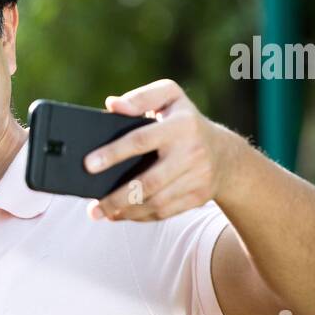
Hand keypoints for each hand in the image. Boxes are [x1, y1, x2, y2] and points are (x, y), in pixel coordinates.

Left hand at [85, 78, 239, 221]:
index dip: (113, 153)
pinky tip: (122, 214)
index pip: (141, 140)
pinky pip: (165, 212)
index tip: (88, 165)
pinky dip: (140, 216)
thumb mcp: (170, 97)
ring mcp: (197, 178)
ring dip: (126, 211)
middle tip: (92, 207)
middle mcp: (192, 153)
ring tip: (102, 212)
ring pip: (156, 202)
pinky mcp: (198, 197)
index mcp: (181, 125)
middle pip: (148, 182)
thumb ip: (141, 98)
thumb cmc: (185, 121)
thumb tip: (113, 105)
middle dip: (117, 197)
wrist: (226, 154)